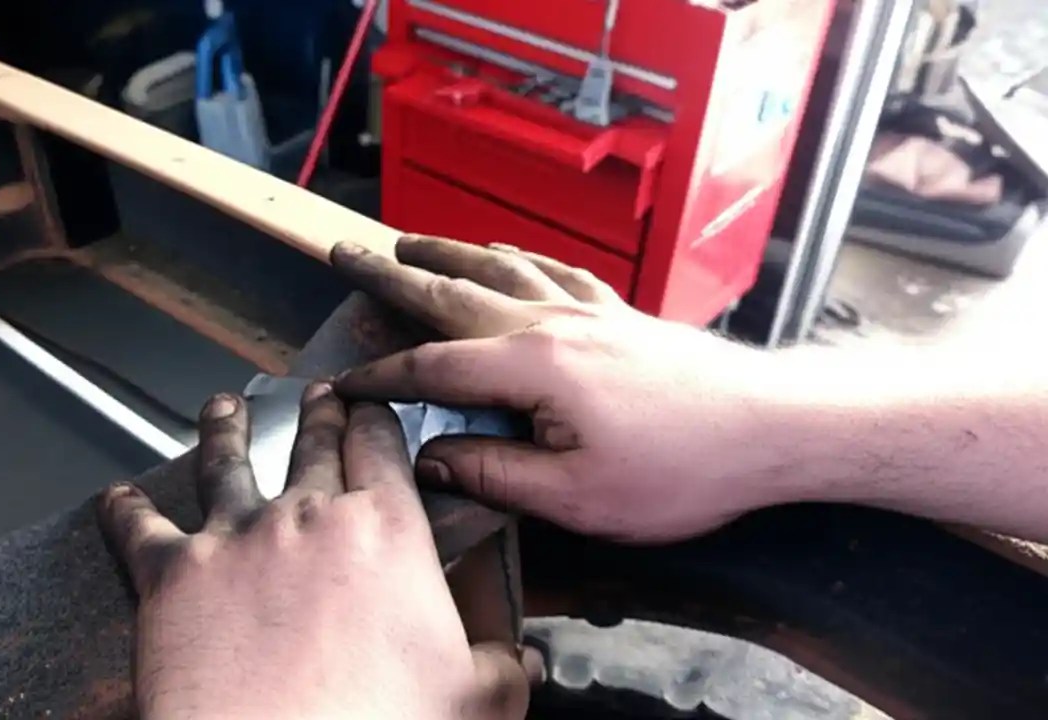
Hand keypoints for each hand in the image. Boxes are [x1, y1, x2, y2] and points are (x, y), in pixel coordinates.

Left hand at [98, 385, 529, 719]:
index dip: (377, 419)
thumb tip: (521, 651)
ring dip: (225, 428)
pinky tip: (116, 497)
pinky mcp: (168, 575)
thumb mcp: (480, 698)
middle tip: (320, 394)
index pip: (382, 446)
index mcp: (385, 529)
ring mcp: (233, 537)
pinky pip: (138, 528)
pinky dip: (124, 509)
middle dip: (319, 411)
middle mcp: (306, 515)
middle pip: (312, 442)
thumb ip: (500, 660)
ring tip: (223, 406)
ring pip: (226, 461)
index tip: (373, 407)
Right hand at [331, 236, 786, 541]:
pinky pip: (554, 269)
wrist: (772, 428)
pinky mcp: (619, 313)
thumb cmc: (683, 470)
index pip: (433, 368)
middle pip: (453, 292)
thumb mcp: (579, 497)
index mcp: (533, 369)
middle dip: (391, 276)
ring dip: (447, 253)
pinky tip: (505, 251)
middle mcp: (553, 324)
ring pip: (501, 268)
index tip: (343, 387)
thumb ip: (496, 473)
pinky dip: (518, 256)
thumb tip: (432, 458)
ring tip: (408, 243)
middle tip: (346, 257)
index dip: (382, 379)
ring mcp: (588, 311)